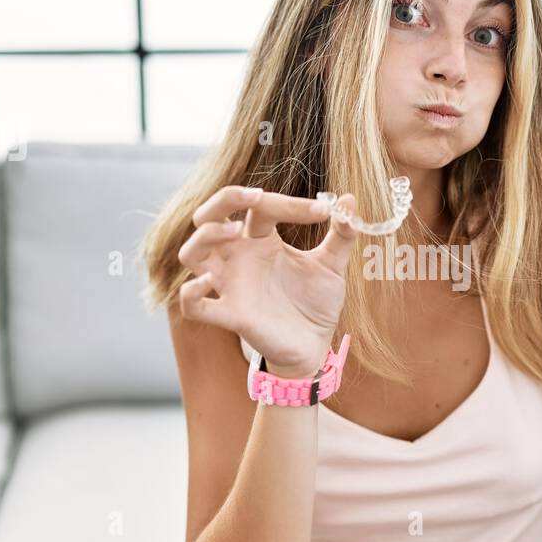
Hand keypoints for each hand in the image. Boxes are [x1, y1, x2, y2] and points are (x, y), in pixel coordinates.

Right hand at [176, 185, 359, 377]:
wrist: (315, 345)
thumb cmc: (315, 302)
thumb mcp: (332, 265)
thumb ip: (342, 234)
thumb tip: (350, 200)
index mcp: (261, 240)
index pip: (260, 207)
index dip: (289, 203)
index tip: (324, 211)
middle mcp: (238, 257)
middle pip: (208, 216)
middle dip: (224, 199)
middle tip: (255, 196)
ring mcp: (230, 285)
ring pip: (191, 253)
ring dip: (206, 236)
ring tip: (236, 231)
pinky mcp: (229, 315)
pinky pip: (193, 304)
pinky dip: (192, 292)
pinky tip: (209, 282)